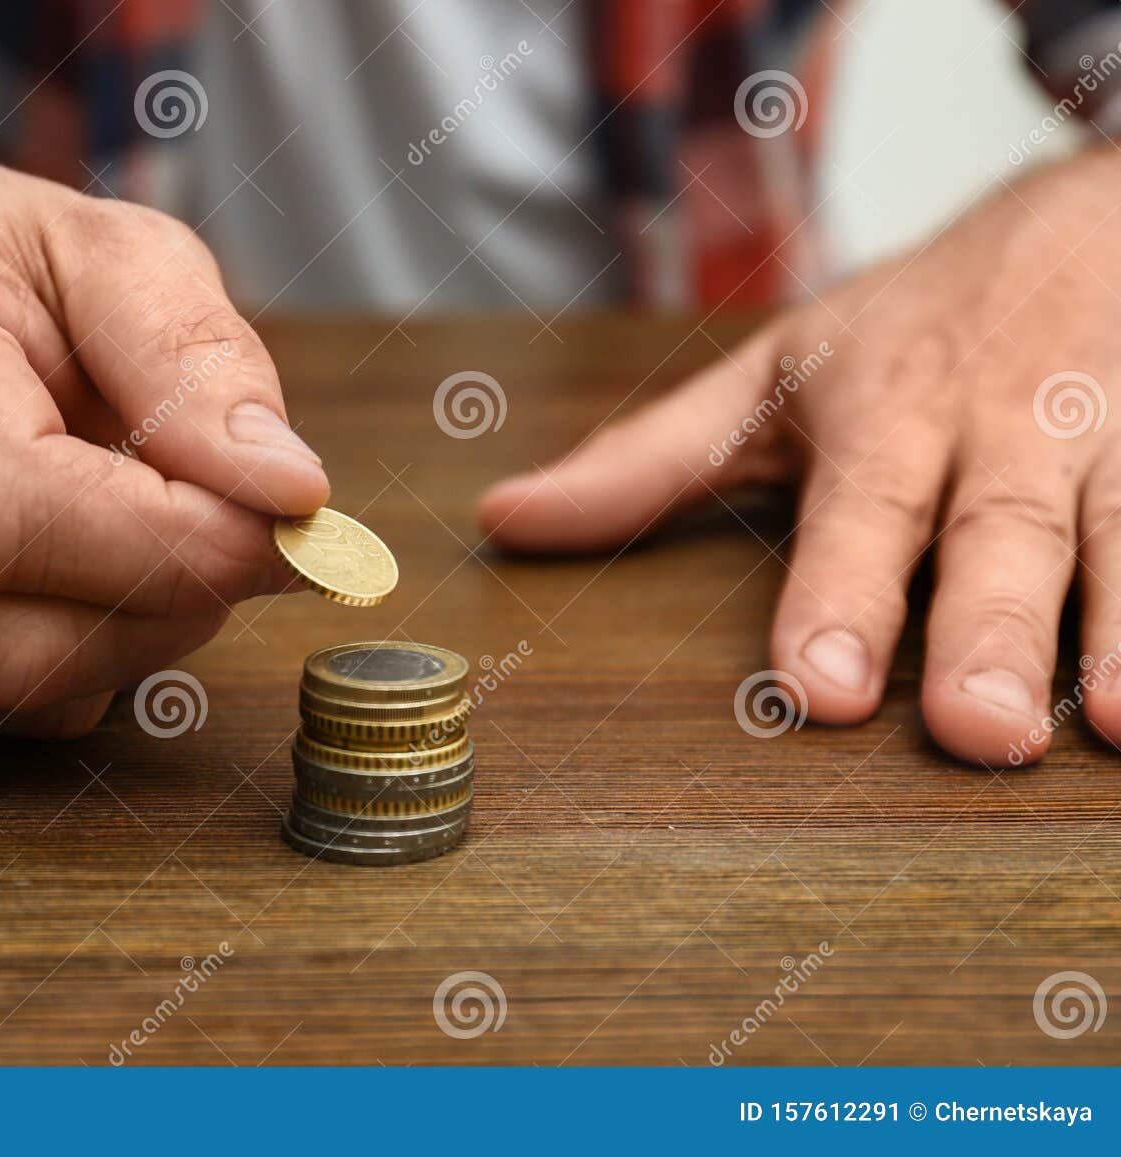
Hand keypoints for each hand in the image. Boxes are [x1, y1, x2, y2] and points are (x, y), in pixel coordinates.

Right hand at [0, 163, 328, 735]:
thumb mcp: (112, 255)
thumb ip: (196, 359)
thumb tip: (285, 490)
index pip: (9, 508)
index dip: (169, 544)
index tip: (283, 529)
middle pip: (4, 637)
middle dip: (165, 605)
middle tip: (235, 536)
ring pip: (2, 688)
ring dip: (127, 636)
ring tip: (146, 532)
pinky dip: (69, 661)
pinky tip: (68, 571)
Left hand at [479, 149, 1120, 766]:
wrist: (1088, 220)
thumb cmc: (910, 328)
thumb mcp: (770, 378)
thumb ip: (648, 460)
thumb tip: (503, 520)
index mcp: (884, 415)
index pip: (857, 514)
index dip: (838, 597)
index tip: (820, 688)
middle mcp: (996, 431)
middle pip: (993, 538)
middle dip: (987, 633)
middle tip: (972, 731)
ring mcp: (1108, 443)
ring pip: (1118, 537)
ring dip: (1116, 632)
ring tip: (1103, 728)